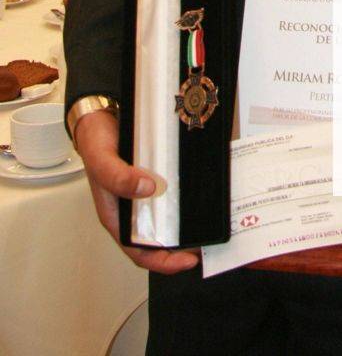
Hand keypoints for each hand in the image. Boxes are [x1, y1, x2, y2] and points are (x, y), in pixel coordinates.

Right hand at [74, 109, 198, 274]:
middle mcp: (133, 208)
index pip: (140, 251)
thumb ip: (117, 176)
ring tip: (209, 220)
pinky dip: (186, 195)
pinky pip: (173, 191)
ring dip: (187, 221)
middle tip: (206, 241)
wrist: (101, 117)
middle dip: (182, 245)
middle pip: (159, 238)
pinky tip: (201, 191)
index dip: (163, 261)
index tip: (187, 259)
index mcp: (117, 215)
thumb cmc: (94, 143)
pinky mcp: (156, 177)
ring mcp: (146, 193)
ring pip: (168, 215)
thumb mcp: (101, 160)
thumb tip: (146, 189)